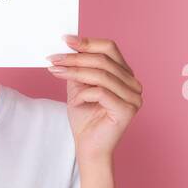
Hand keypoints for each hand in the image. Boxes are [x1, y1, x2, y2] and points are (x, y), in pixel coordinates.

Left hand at [47, 35, 142, 164]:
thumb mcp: (78, 88)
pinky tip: (74, 102)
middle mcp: (134, 84)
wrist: (88, 148)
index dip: (87, 42)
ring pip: (101, 75)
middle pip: (104, 60)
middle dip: (76, 57)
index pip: (110, 49)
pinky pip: (101, 92)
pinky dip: (83, 94)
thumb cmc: (85, 120)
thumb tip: (67, 48)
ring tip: (55, 72)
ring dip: (74, 72)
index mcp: (125, 75)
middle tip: (53, 58)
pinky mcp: (127, 110)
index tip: (65, 39)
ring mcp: (134, 97)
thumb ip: (78, 69)